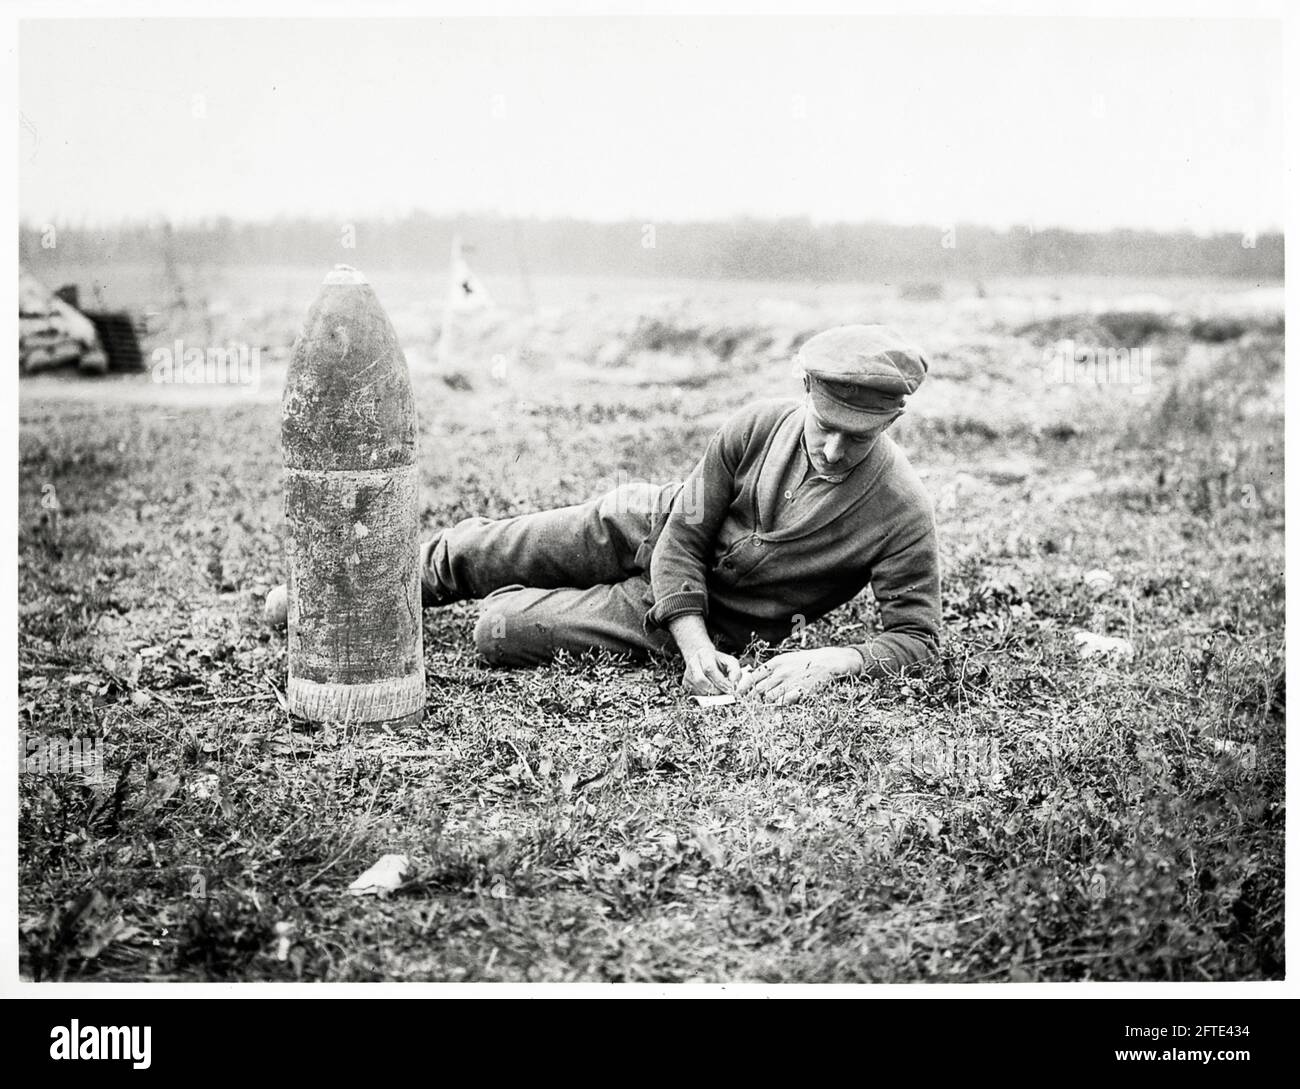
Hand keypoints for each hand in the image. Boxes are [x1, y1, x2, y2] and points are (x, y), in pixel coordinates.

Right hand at [680, 645, 743, 695]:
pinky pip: (695, 695)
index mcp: (704, 654)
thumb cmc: (720, 663)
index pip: (709, 669)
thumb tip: (734, 687)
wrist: (705, 661)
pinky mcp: (685, 684)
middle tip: (725, 694)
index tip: (730, 690)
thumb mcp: (731, 662)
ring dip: (711, 695)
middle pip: (700, 680)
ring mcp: (687, 674)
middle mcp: (692, 663)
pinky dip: (705, 698)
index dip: (720, 681)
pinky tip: (712, 694)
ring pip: (697, 689)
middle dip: (715, 690)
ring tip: (719, 694)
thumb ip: (735, 673)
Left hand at [735, 647, 861, 704]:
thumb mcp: (785, 659)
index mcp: (775, 663)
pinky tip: (779, 705)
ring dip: (766, 702)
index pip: (753, 677)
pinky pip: (783, 703)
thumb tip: (751, 677)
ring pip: (769, 698)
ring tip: (768, 702)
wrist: (826, 663)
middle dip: (753, 698)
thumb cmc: (804, 662)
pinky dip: (778, 706)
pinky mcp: (799, 693)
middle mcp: (780, 673)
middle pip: (758, 690)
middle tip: (750, 703)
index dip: (744, 688)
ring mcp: (789, 683)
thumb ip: (769, 669)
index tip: (739, 694)